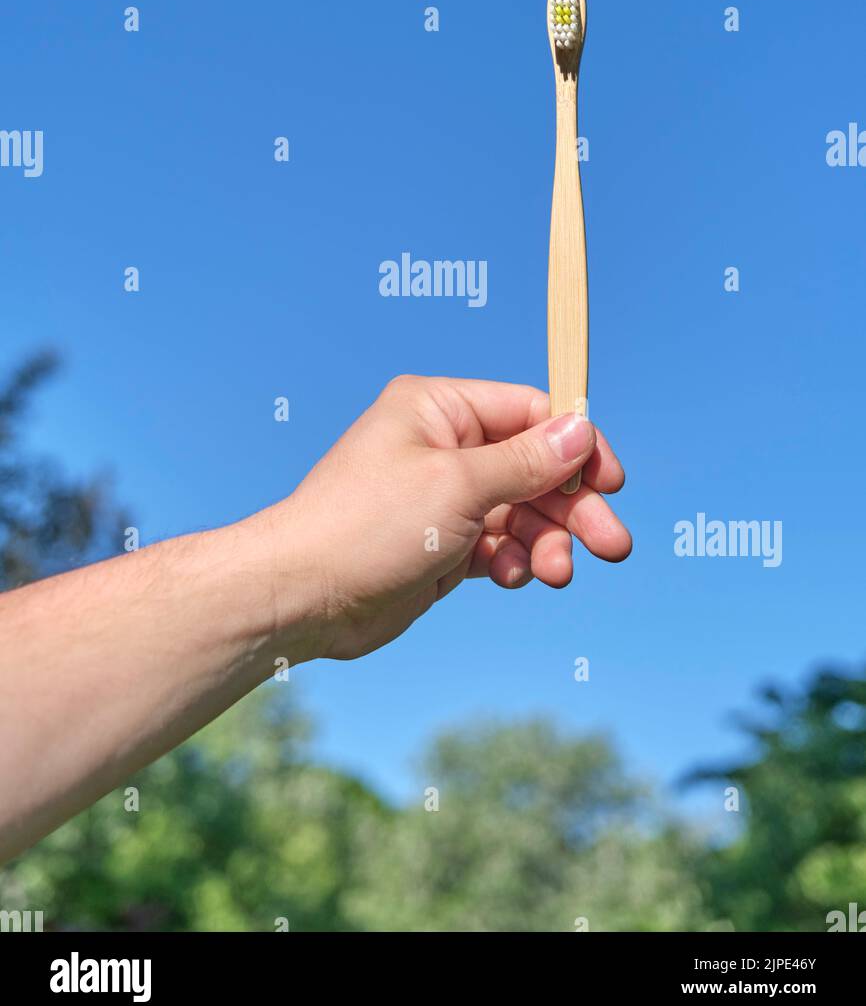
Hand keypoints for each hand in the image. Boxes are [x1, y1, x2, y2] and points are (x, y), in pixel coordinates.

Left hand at [277, 375, 630, 660]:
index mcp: (439, 408)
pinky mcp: (439, 543)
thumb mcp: (458, 485)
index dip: (576, 445)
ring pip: (521, 511)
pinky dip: (512, 560)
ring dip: (546, 540)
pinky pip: (497, 544)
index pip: (531, 411)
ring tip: (554, 572)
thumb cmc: (367, 525)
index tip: (612, 482)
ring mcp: (441, 496)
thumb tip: (581, 430)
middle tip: (613, 546)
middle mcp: (442, 446)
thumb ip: (526, 461)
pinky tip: (508, 576)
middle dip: (572, 506)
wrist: (304, 597)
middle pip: (534, 467)